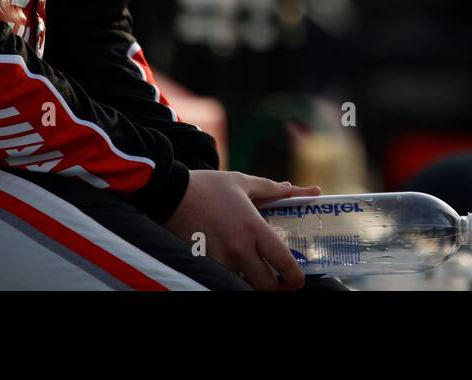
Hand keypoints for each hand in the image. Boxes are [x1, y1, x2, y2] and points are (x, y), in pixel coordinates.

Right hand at [164, 171, 320, 290]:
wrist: (169, 193)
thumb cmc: (208, 187)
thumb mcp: (243, 182)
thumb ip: (273, 189)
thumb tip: (302, 190)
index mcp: (253, 227)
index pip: (282, 261)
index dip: (294, 276)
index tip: (297, 280)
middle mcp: (238, 248)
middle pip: (266, 285)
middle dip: (275, 288)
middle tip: (277, 283)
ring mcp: (219, 260)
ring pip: (243, 286)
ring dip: (251, 284)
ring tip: (254, 277)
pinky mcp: (202, 265)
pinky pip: (222, 281)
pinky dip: (230, 280)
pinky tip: (232, 272)